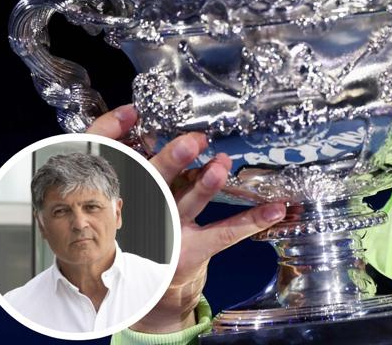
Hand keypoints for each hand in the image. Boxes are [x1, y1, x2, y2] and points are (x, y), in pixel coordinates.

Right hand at [87, 104, 286, 332]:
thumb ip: (129, 154)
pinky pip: (226, 232)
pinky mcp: (194, 249)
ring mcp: (170, 231)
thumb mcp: (132, 186)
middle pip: (153, 183)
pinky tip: (275, 209)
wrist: (148, 278)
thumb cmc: (145, 220)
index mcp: (127, 189)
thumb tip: (132, 112)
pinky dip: (253, 219)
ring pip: (186, 205)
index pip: (120, 162)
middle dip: (171, 161)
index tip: (132, 114)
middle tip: (191, 142)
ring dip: (205, 186)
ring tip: (220, 168)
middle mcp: (146, 211)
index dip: (116, 139)